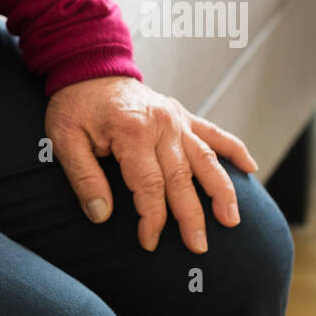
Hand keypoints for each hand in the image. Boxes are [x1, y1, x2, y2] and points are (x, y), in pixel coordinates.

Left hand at [45, 76, 257, 253]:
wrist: (88, 69)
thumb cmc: (74, 107)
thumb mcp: (64, 141)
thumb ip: (83, 178)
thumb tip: (100, 215)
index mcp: (132, 133)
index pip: (150, 186)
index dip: (152, 218)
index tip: (149, 242)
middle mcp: (162, 125)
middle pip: (183, 178)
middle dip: (193, 216)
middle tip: (198, 246)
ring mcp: (176, 119)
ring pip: (207, 159)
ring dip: (222, 190)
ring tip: (232, 220)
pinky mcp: (183, 115)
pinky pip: (214, 133)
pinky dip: (234, 150)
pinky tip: (251, 168)